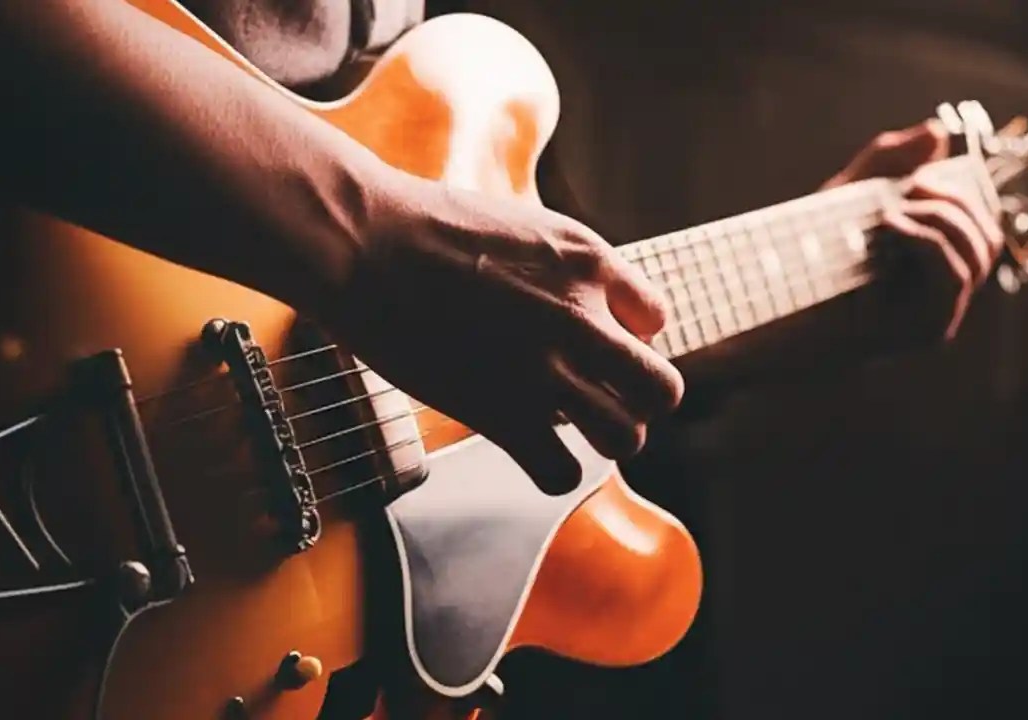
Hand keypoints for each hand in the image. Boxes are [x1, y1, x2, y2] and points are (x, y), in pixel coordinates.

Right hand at [323, 170, 684, 492]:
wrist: (367, 245)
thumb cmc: (430, 228)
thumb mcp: (527, 225)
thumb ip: (569, 267)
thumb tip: (591, 306)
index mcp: (591, 263)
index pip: (656, 320)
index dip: (627, 336)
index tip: (591, 339)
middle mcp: (582, 320)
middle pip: (660, 391)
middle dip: (638, 399)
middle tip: (601, 394)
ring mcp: (545, 373)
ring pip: (624, 439)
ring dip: (604, 438)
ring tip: (572, 426)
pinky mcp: (502, 415)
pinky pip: (562, 474)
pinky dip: (552, 470)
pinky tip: (530, 448)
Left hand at [823, 120, 1004, 341]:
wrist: (780, 298)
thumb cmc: (811, 253)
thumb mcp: (851, 194)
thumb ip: (891, 161)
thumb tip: (938, 132)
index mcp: (938, 261)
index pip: (980, 223)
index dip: (959, 192)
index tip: (917, 176)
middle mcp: (946, 290)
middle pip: (987, 236)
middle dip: (952, 201)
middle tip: (909, 186)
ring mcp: (944, 313)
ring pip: (979, 252)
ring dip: (939, 218)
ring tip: (891, 210)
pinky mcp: (932, 329)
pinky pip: (955, 275)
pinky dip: (928, 241)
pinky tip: (891, 226)